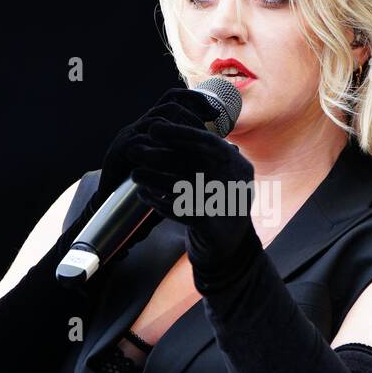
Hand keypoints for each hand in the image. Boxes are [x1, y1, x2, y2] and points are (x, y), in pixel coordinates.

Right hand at [91, 88, 222, 215]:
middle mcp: (139, 128)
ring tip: (197, 142)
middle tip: (210, 129)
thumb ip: (201, 159)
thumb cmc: (152, 192)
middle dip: (193, 112)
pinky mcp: (117, 154)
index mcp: (153, 129)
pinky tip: (176, 156)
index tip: (216, 112)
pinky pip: (140, 143)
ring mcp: (127, 139)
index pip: (173, 101)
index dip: (195, 99)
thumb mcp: (181, 172)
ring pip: (156, 122)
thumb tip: (233, 149)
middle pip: (167, 104)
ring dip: (180, 129)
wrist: (115, 216)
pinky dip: (159, 149)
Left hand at [125, 120, 262, 287]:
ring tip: (135, 174)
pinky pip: (179, 211)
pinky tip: (144, 195)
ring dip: (154, 178)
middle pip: (192, 162)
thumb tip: (163, 128)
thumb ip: (199, 153)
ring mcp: (226, 205)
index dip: (180, 133)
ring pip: (182, 186)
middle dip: (160, 155)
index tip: (155, 128)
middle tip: (134, 150)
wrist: (229, 245)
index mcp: (237, 164)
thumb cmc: (216, 202)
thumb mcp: (217, 172)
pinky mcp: (211, 227)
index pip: (209, 142)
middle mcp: (236, 182)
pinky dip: (159, 202)